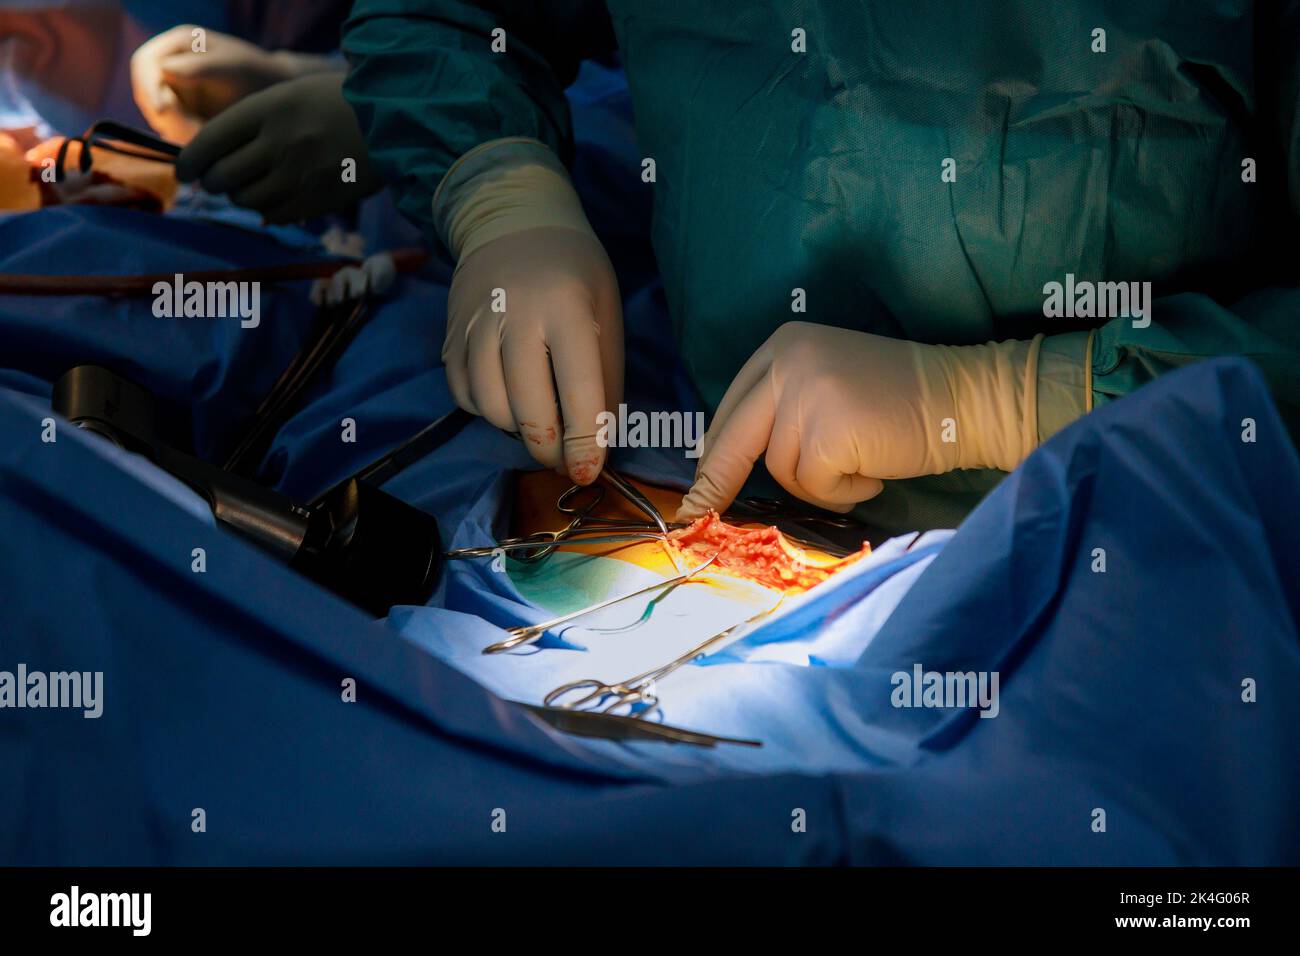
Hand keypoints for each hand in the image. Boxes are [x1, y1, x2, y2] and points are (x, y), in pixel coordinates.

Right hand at [131, 25, 295, 142]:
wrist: (274, 96)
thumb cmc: (256, 74)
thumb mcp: (232, 66)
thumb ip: (200, 67)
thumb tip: (164, 70)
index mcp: (176, 45)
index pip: (144, 65)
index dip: (150, 88)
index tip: (164, 111)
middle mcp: (168, 67)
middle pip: (146, 95)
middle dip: (167, 117)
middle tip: (194, 134)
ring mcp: (172, 92)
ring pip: (158, 118)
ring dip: (177, 132)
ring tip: (207, 140)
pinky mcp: (181, 117)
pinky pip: (172, 133)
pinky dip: (187, 140)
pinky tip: (208, 144)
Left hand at [175, 72, 381, 222]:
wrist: (394, 124)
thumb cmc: (338, 105)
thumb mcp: (290, 96)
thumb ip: (253, 124)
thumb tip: (214, 161)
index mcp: (268, 111)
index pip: (209, 143)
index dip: (189, 162)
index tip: (185, 171)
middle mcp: (280, 145)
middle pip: (221, 178)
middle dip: (213, 181)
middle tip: (218, 179)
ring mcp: (299, 177)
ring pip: (246, 201)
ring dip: (244, 196)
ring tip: (256, 185)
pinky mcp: (317, 202)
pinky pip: (276, 215)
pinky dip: (270, 210)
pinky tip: (281, 196)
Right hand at [443, 226, 623, 484]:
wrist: (513, 220)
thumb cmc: (575, 273)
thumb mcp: (607, 313)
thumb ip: (604, 377)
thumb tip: (596, 442)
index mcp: (566, 308)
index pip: (577, 391)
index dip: (584, 442)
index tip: (588, 472)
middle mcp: (515, 315)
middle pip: (527, 409)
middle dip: (549, 449)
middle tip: (564, 459)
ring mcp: (475, 324)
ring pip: (491, 408)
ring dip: (518, 431)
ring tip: (539, 424)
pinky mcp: (450, 334)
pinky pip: (464, 394)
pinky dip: (487, 411)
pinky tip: (508, 401)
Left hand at [677, 322, 1040, 518]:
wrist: (964, 397)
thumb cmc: (900, 402)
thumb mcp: (826, 385)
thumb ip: (782, 410)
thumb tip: (727, 465)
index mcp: (781, 347)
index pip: (731, 409)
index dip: (714, 454)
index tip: (697, 488)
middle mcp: (786, 362)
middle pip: (734, 440)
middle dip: (714, 485)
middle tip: (694, 518)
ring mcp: (806, 395)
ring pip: (782, 471)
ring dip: (821, 483)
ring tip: (863, 459)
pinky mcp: (827, 432)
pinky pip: (814, 487)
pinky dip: (845, 491)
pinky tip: (875, 468)